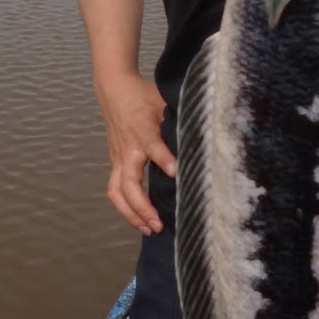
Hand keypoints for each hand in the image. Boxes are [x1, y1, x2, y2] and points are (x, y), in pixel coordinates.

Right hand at [96, 73, 175, 235]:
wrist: (114, 89)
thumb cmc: (144, 96)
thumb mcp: (165, 102)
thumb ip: (180, 120)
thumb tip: (204, 135)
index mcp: (143, 131)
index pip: (154, 148)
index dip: (165, 161)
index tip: (177, 174)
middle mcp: (128, 149)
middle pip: (129, 183)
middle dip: (143, 206)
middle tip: (159, 223)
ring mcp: (118, 158)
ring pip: (117, 192)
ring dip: (131, 214)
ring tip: (148, 229)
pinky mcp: (115, 162)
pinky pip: (115, 190)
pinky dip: (125, 207)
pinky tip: (139, 220)